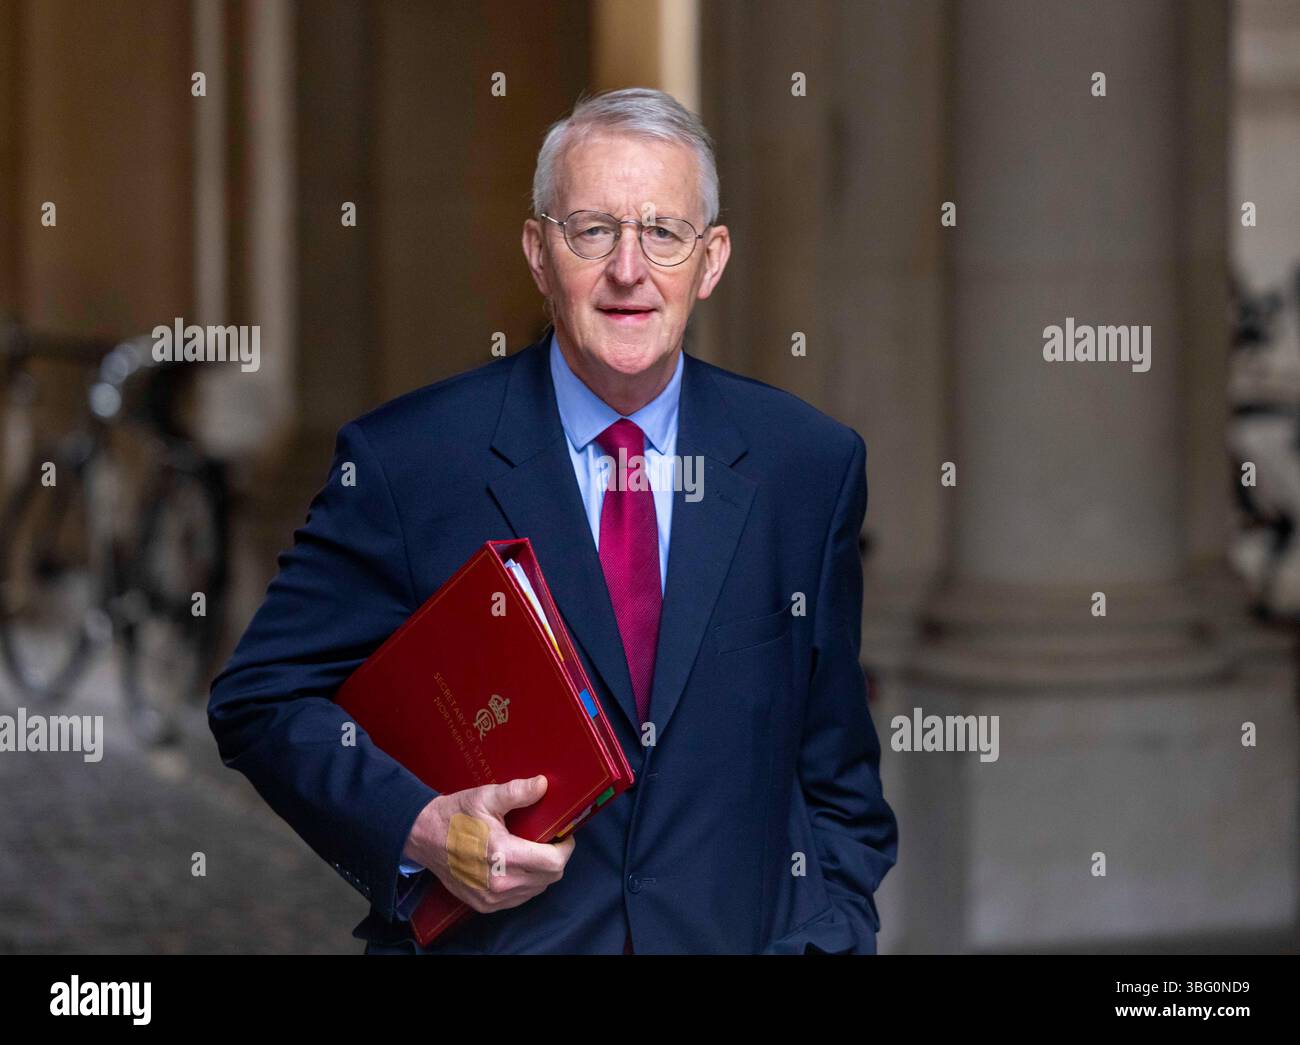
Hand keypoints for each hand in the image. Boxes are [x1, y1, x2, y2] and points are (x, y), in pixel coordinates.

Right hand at [402, 776, 575, 913]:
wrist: (422, 836)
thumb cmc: (454, 815)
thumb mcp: (486, 797)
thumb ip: (518, 792)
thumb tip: (543, 785)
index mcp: (502, 854)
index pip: (553, 863)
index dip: (565, 848)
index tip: (562, 835)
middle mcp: (499, 882)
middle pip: (549, 878)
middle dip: (556, 858)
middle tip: (549, 840)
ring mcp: (491, 898)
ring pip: (536, 890)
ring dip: (541, 872)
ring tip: (533, 850)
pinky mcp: (484, 905)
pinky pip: (519, 899)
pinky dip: (526, 883)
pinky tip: (518, 865)